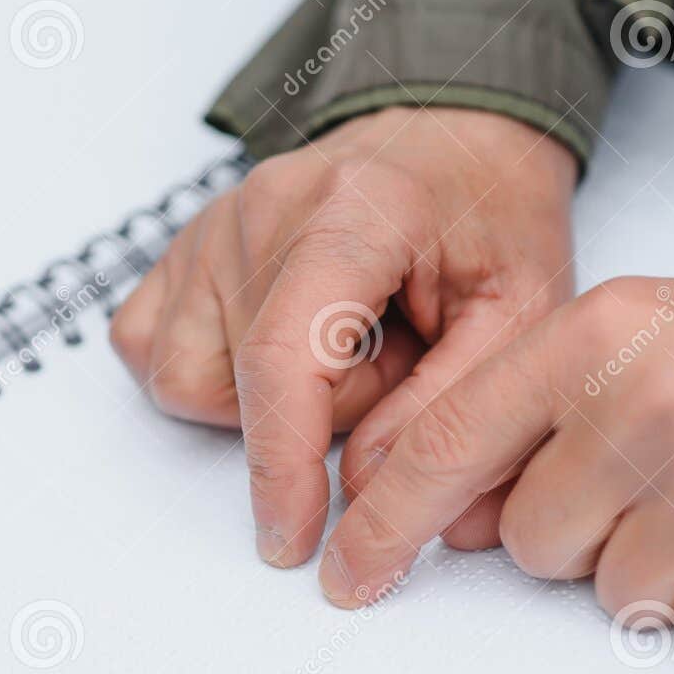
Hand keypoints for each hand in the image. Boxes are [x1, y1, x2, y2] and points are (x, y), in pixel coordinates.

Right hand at [109, 106, 576, 565]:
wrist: (451, 135)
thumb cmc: (490, 215)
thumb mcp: (522, 313)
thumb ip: (450, 409)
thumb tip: (363, 492)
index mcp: (355, 212)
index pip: (283, 356)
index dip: (282, 463)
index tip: (294, 537)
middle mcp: (262, 208)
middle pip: (243, 383)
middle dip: (322, 413)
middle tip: (396, 361)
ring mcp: (209, 225)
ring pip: (187, 378)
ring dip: (265, 397)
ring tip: (342, 350)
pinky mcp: (179, 249)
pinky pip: (151, 352)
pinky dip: (212, 376)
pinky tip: (282, 347)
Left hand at [320, 273, 673, 657]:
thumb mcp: (618, 340)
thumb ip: (521, 415)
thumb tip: (447, 515)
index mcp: (591, 339)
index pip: (446, 447)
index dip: (386, 521)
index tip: (350, 569)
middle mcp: (643, 404)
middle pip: (531, 541)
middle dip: (573, 529)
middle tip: (642, 476)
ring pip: (607, 591)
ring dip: (646, 564)